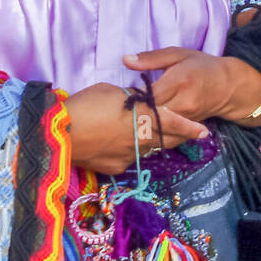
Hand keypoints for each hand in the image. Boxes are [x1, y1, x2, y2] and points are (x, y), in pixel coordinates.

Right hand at [66, 82, 207, 174]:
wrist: (56, 135)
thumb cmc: (83, 106)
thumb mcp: (110, 92)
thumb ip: (129, 99)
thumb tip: (135, 103)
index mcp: (140, 117)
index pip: (172, 121)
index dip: (189, 127)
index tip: (204, 132)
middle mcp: (139, 139)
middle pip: (166, 139)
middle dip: (179, 136)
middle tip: (190, 134)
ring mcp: (127, 156)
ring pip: (149, 150)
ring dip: (155, 143)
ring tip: (157, 136)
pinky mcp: (114, 167)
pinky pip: (129, 158)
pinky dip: (131, 150)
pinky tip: (124, 145)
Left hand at [123, 48, 260, 127]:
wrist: (228, 85)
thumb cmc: (201, 66)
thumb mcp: (177, 54)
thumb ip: (150, 58)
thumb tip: (125, 60)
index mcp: (179, 81)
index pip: (148, 96)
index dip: (132, 98)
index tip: (123, 95)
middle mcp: (184, 103)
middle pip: (151, 116)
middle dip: (135, 115)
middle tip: (120, 111)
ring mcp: (187, 119)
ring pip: (158, 129)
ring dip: (142, 126)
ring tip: (130, 121)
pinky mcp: (188, 129)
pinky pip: (167, 136)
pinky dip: (154, 135)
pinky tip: (143, 131)